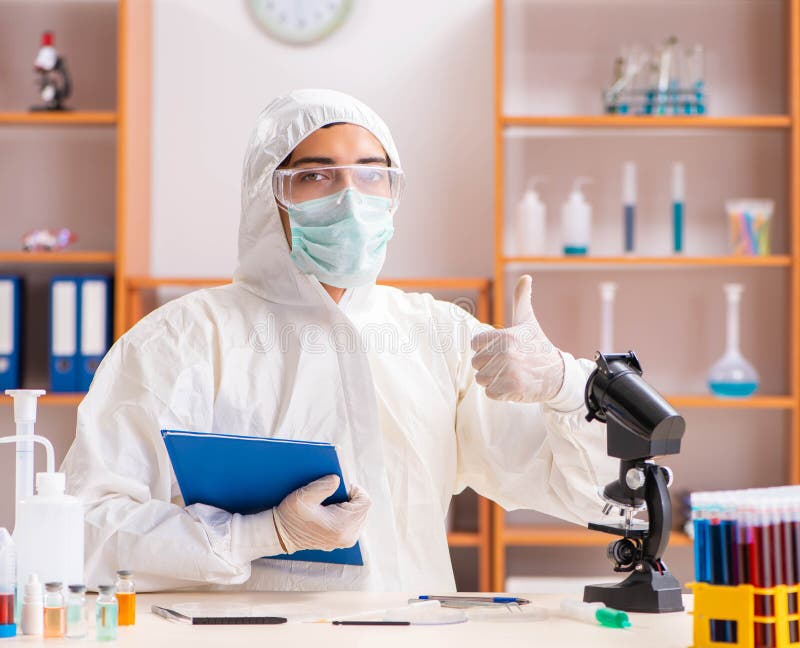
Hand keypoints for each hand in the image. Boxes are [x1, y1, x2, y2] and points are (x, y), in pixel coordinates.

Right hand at [273, 474, 369, 553]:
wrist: (282, 535)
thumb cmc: (291, 516)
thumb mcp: (303, 497)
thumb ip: (322, 486)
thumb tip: (338, 480)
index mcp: (341, 526)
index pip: (364, 501)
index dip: (354, 489)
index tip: (339, 487)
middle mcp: (348, 536)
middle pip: (363, 507)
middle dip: (351, 497)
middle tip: (333, 495)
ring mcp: (347, 540)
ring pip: (360, 514)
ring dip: (349, 505)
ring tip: (331, 503)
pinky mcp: (344, 540)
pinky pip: (354, 521)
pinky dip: (346, 513)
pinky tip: (332, 510)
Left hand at [470, 274, 564, 402]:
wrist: (558, 374)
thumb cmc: (538, 346)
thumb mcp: (528, 321)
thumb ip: (521, 299)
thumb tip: (526, 277)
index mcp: (505, 336)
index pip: (475, 344)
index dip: (486, 348)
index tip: (502, 349)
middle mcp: (505, 353)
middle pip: (477, 363)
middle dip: (489, 365)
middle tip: (509, 363)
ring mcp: (509, 372)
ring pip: (481, 379)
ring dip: (493, 380)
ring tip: (510, 374)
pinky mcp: (511, 390)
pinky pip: (489, 393)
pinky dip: (499, 392)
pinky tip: (512, 385)